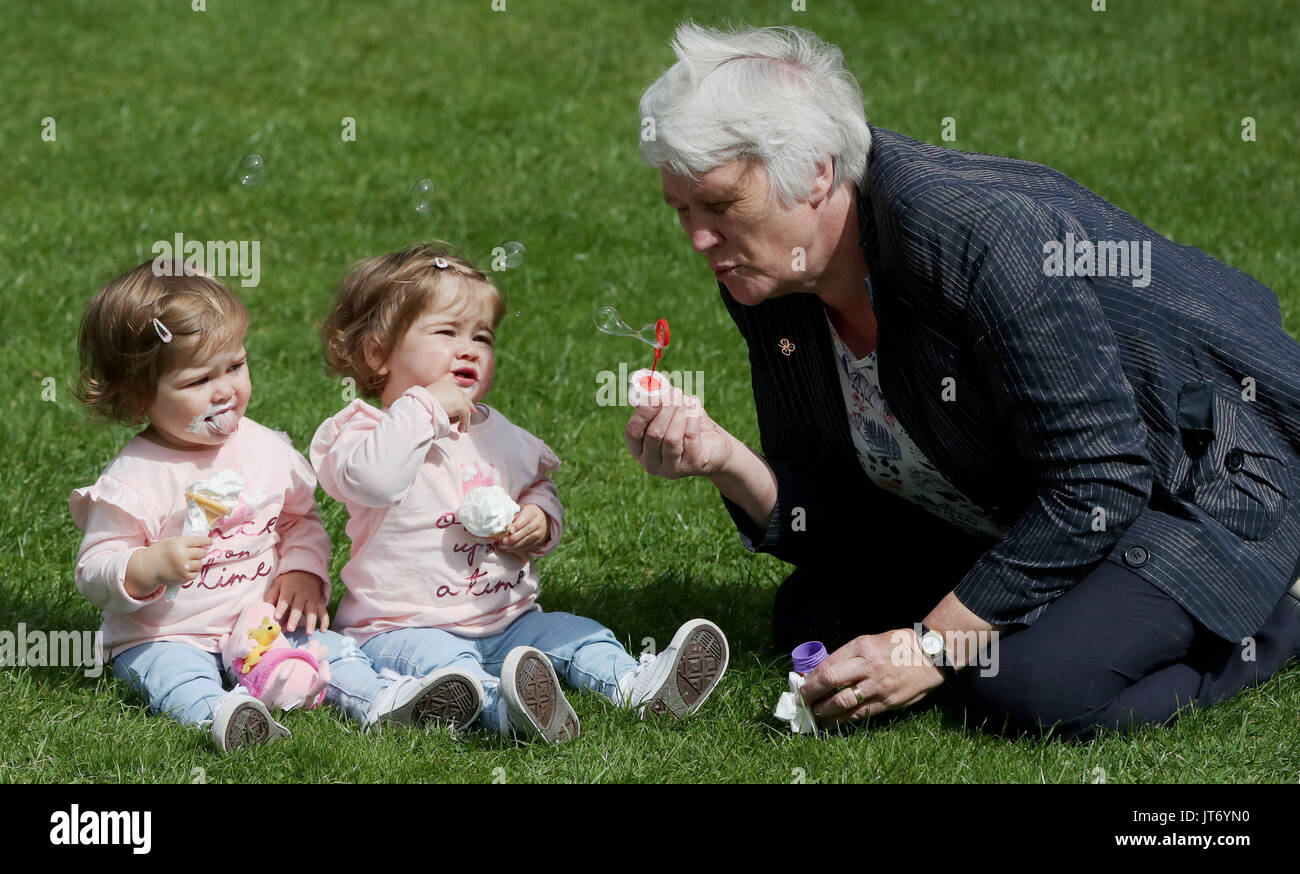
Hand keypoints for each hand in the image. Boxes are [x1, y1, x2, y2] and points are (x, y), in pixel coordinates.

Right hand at [125, 535, 212, 597]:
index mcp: (178, 543)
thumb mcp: (172, 542)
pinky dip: (192, 571)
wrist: (148, 568)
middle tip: (194, 553)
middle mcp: (182, 555)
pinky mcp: (184, 577)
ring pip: (200, 563)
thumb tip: (205, 545)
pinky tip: (184, 569)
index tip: (210, 542)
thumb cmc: (161, 553)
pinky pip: (196, 573)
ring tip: (186, 562)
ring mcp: (183, 567)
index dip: (206, 541)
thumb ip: (187, 542)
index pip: (198, 540)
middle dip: (200, 552)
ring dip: (196, 562)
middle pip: (202, 553)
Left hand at [265, 571, 329, 633]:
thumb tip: (265, 608)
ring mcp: (312, 599)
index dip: (281, 608)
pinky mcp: (318, 603)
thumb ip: (271, 596)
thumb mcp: (278, 584)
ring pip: (313, 611)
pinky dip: (325, 621)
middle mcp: (302, 594)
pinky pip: (324, 612)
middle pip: (298, 607)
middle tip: (291, 629)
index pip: (285, 599)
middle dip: (295, 618)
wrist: (306, 572)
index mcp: (289, 589)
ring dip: (311, 622)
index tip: (276, 617)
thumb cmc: (288, 582)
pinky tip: (322, 630)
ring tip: (309, 633)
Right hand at [425, 373, 476, 431]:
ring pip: (465, 407)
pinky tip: (461, 429)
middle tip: (473, 411)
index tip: (464, 399)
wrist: (423, 404)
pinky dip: (464, 423)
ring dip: (465, 418)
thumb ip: (438, 400)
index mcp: (444, 383)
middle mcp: (452, 387)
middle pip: (464, 396)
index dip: (460, 394)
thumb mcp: (429, 397)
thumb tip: (442, 408)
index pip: (455, 387)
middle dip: (469, 405)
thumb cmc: (422, 403)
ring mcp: (457, 395)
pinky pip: (465, 416)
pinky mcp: (460, 404)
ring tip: (464, 427)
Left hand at [498, 504, 549, 560]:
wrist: (542, 519)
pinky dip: (518, 548)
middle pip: (526, 531)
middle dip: (514, 537)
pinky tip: (509, 548)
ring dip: (514, 545)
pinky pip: (528, 546)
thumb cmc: (527, 514)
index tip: (509, 530)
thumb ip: (514, 517)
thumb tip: (504, 525)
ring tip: (504, 546)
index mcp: (532, 512)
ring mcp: (539, 533)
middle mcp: (538, 522)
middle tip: (504, 541)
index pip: (526, 518)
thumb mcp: (521, 510)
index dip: (517, 525)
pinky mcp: (539, 541)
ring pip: (527, 540)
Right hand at [625, 389, 733, 479]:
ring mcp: (671, 468)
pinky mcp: (692, 464)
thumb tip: (648, 375)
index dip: (643, 412)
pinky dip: (692, 417)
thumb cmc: (687, 426)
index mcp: (639, 449)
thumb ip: (657, 396)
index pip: (633, 432)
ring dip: (679, 413)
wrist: (715, 447)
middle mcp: (651, 463)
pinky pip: (690, 437)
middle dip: (664, 410)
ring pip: (671, 438)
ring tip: (686, 399)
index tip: (654, 394)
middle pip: (653, 434)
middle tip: (674, 392)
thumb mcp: (670, 410)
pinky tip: (695, 405)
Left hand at [797, 630, 944, 724]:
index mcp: (862, 646)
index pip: (828, 664)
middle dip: (811, 693)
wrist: (931, 656)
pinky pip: (860, 714)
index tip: (802, 685)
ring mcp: (878, 685)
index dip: (811, 678)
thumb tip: (824, 673)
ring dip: (824, 710)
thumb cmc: (899, 645)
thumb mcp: (871, 641)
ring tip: (816, 713)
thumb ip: (849, 655)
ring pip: (842, 702)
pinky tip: (834, 721)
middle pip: (830, 680)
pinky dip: (843, 719)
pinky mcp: (888, 702)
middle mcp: (868, 665)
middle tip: (802, 701)